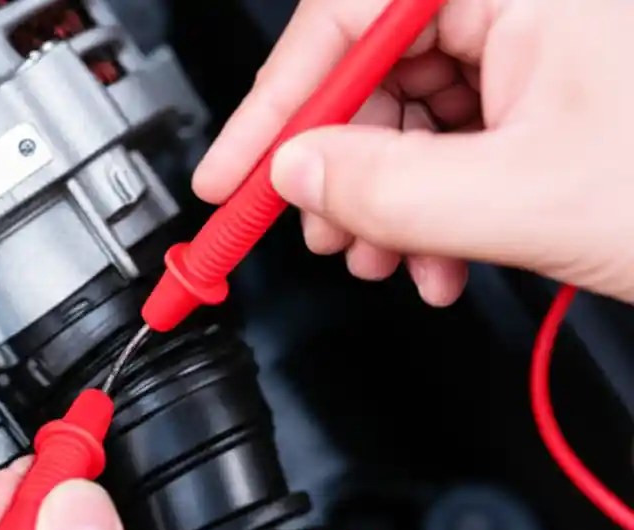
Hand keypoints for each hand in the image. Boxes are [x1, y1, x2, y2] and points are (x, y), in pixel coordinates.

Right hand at [196, 0, 633, 305]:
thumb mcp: (529, 197)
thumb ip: (389, 186)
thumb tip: (298, 172)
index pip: (347, 17)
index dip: (275, 102)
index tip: (231, 173)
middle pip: (371, 66)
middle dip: (337, 165)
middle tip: (317, 229)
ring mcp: (536, 40)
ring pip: (407, 109)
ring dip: (382, 197)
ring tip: (390, 258)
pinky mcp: (545, 87)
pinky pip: (451, 134)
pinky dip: (428, 202)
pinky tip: (434, 253)